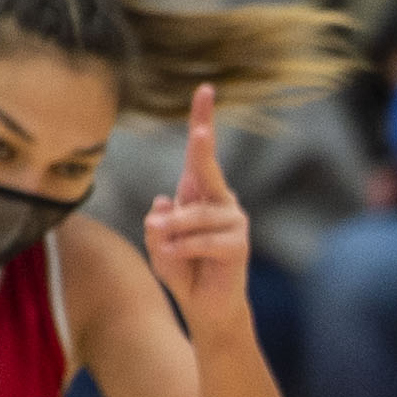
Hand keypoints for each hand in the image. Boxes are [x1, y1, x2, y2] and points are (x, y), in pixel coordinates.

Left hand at [143, 86, 250, 324]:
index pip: (199, 153)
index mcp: (200, 193)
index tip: (204, 89)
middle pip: (206, 166)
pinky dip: (183, 249)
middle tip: (201, 127)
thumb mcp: (158, 245)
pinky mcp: (238, 243)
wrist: (207, 307)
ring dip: (173, 232)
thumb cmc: (183, 271)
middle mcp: (220, 200)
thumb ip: (157, 225)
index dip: (202, 119)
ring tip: (165, 243)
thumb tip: (164, 202)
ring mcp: (233, 220)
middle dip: (203, 144)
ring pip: (193, 215)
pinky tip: (179, 258)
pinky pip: (202, 239)